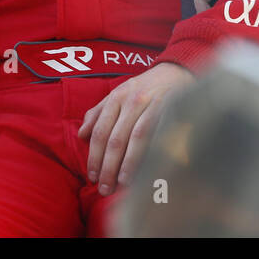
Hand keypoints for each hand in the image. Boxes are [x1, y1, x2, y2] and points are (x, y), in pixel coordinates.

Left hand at [78, 62, 194, 195]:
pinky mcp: (171, 109)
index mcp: (116, 97)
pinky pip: (160, 134)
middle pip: (116, 138)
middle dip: (108, 166)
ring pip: (136, 138)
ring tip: (122, 183)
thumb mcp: (118, 93)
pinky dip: (152, 152)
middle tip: (105, 188)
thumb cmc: (144, 87)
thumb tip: (81, 135)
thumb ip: (98, 113)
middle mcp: (133, 100)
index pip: (100, 131)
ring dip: (128, 163)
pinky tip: (148, 169)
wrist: (177, 70)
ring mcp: (153, 104)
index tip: (92, 177)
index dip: (94, 156)